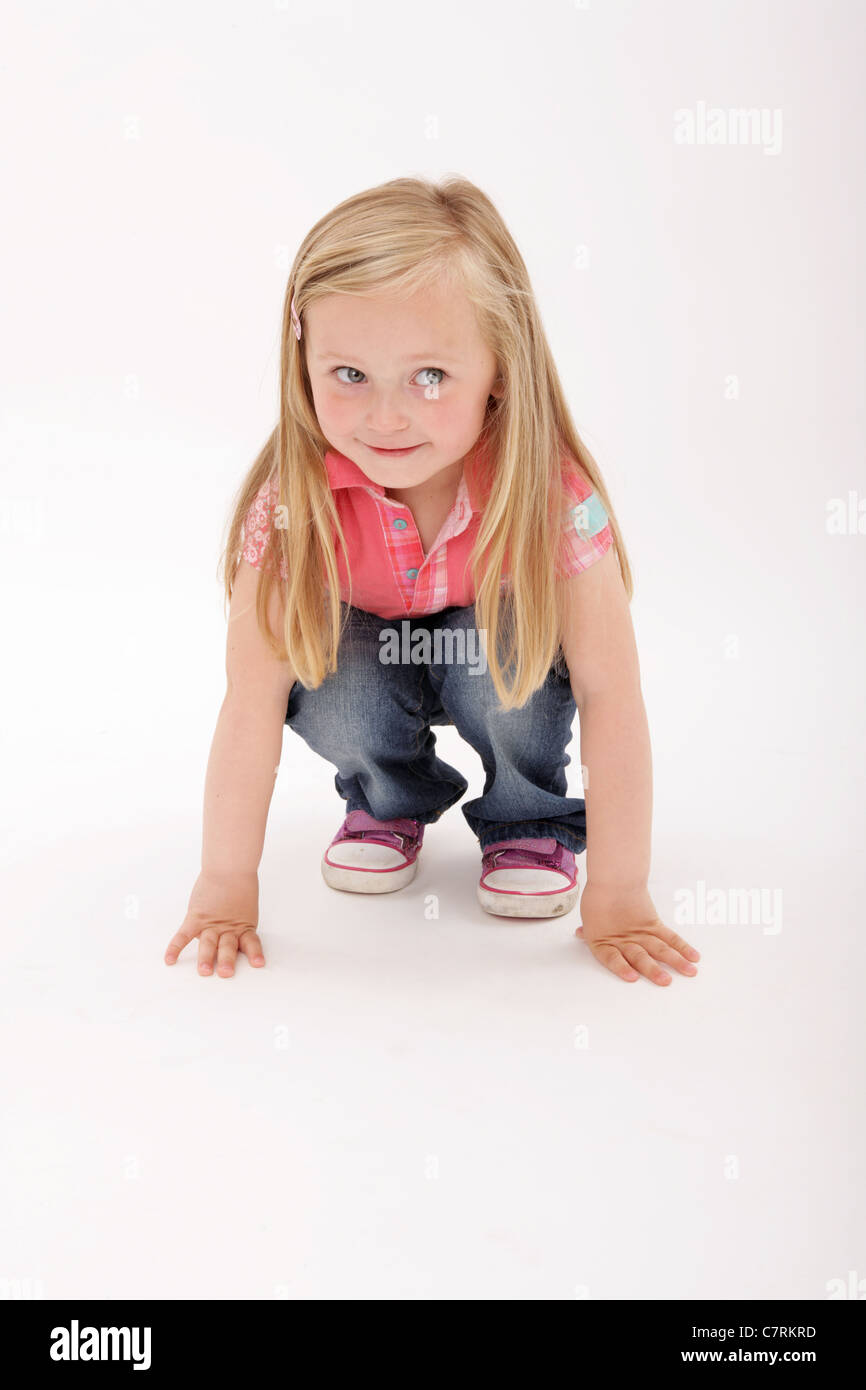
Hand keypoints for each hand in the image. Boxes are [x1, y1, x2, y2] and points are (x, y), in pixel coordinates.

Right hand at [164, 869, 264, 976]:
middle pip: (227, 947)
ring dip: (206, 958)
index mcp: (243, 927)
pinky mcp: (195, 917)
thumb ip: (240, 923)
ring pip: (208, 944)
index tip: (258, 964)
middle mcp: (227, 928)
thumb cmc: (239, 883)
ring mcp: (210, 924)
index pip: (250, 944)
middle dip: (227, 960)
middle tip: (226, 973)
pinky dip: (175, 947)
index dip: (254, 954)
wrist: (228, 867)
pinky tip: (169, 960)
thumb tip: (236, 933)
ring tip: (205, 971)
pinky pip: (184, 935)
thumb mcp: (246, 907)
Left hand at [575, 884, 699, 985]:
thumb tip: (579, 934)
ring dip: (675, 961)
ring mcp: (641, 932)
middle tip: (666, 981)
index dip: (622, 968)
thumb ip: (589, 930)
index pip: (612, 958)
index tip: (633, 977)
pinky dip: (682, 947)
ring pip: (660, 948)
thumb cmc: (598, 898)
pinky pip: (669, 937)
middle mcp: (624, 939)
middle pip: (640, 956)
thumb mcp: (588, 916)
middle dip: (653, 969)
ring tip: (690, 972)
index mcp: (604, 940)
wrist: (614, 877)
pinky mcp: (653, 924)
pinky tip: (693, 957)